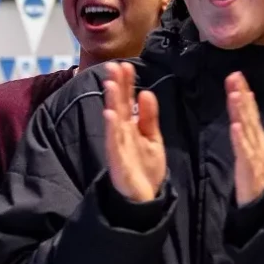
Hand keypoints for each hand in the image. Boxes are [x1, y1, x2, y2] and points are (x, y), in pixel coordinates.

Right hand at [102, 61, 165, 201]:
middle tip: (114, 66)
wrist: (145, 198)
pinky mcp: (118, 160)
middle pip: (119, 105)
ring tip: (111, 85)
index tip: (126, 65)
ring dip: (112, 102)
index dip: (127, 84)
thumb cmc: (146, 167)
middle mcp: (121, 133)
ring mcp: (118, 146)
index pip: (128, 100)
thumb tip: (147, 92)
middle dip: (116, 86)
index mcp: (131, 126)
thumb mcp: (152, 138)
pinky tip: (110, 114)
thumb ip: (149, 117)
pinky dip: (112, 128)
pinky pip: (114, 142)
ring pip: (114, 120)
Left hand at [227, 72, 263, 203]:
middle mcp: (257, 143)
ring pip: (248, 129)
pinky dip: (240, 138)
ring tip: (235, 94)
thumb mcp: (249, 154)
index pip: (250, 113)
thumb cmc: (253, 179)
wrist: (263, 207)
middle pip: (249, 116)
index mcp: (256, 140)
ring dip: (242, 111)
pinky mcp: (250, 169)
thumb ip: (245, 137)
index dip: (244, 94)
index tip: (237, 76)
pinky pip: (244, 151)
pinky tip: (236, 126)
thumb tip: (240, 119)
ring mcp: (255, 155)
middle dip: (242, 95)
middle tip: (235, 76)